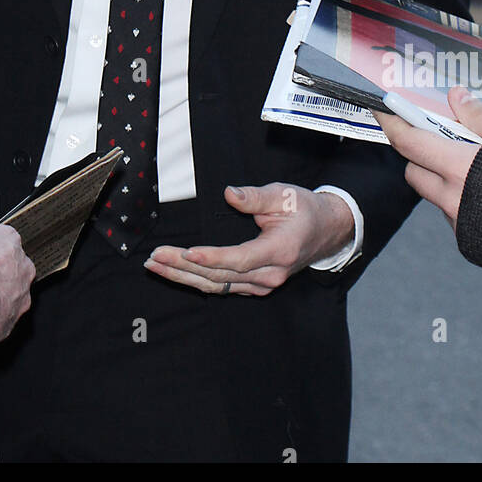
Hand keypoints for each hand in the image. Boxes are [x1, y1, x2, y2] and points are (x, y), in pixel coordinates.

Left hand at [142, 182, 354, 295]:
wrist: (325, 231)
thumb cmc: (304, 209)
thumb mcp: (285, 194)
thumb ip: (256, 197)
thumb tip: (229, 194)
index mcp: (279, 251)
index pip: (239, 259)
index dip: (212, 258)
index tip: (186, 252)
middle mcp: (270, 274)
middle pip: (221, 276)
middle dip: (184, 266)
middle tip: (155, 256)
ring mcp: (263, 284)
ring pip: (217, 286)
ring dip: (183, 277)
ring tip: (155, 265)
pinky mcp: (254, 286)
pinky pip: (222, 287)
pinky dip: (196, 280)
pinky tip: (175, 273)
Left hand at [373, 86, 481, 229]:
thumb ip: (479, 117)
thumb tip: (456, 98)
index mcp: (460, 167)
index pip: (409, 143)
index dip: (394, 125)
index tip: (385, 113)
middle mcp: (453, 200)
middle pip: (414, 173)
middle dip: (421, 157)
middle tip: (444, 144)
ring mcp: (462, 226)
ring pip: (436, 198)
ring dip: (445, 182)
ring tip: (481, 172)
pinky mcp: (474, 246)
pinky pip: (456, 218)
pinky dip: (464, 204)